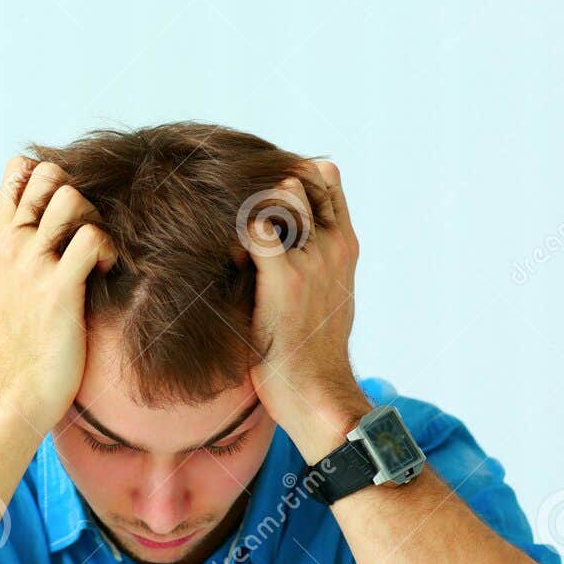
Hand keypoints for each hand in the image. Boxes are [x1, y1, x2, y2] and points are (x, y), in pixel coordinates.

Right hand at [0, 156, 115, 431]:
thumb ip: (12, 254)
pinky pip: (91, 239)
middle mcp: (11, 245)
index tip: (68, 211)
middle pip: (49, 173)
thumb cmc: (15, 346)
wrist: (13, 393)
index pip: (17, 171)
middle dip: (79, 191)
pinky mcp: (57, 290)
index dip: (50, 176)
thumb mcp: (0, 288)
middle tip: (88, 230)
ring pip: (71, 197)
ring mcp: (31, 265)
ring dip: (95, 218)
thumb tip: (27, 232)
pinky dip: (108, 250)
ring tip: (98, 253)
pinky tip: (106, 274)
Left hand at [243, 160, 371, 462]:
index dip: (289, 175)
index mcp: (344, 245)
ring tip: (220, 219)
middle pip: (301, 180)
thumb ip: (320, 254)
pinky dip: (234, 226)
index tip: (256, 186)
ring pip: (282, 196)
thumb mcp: (330, 290)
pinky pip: (257, 228)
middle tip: (228, 199)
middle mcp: (332, 245)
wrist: (315, 389)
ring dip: (249, 202)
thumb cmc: (314, 344)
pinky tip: (218, 242)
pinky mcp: (283, 279)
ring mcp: (310, 260)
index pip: (325, 180)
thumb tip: (293, 234)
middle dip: (264, 182)